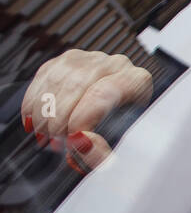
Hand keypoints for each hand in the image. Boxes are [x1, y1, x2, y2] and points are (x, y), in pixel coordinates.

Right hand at [20, 49, 152, 172]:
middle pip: (77, 84)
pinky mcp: (68, 60)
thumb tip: (82, 142)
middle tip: (54, 143)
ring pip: (57, 79)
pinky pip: (44, 75)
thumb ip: (104, 153)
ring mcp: (90, 59)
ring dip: (43, 112)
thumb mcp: (123, 149)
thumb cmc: (124, 135)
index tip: (70, 139)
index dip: (81, 118)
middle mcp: (114, 64)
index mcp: (136, 81)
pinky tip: (32, 121)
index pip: (103, 93)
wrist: (122, 119)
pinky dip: (33, 101)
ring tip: (45, 136)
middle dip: (58, 118)